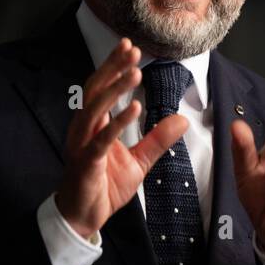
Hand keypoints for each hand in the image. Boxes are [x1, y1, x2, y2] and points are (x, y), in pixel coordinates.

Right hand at [55, 38, 187, 238]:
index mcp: (94, 125)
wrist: (84, 217)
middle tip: (131, 49)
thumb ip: (158, 139)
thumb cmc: (104, 187)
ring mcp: (83, 145)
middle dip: (113, 68)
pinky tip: (134, 108)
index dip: (114, 66)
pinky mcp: (87, 163)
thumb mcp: (139, 162)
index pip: (102, 88)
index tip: (130, 47)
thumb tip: (182, 119)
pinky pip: (102, 139)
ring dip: (116, 89)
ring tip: (135, 72)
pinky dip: (118, 122)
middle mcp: (84, 130)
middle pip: (96, 90)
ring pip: (96, 109)